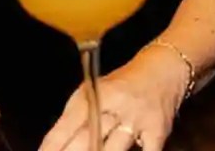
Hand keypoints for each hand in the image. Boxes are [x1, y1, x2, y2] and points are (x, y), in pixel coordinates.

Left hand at [38, 48, 189, 150]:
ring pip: (114, 148)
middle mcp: (114, 105)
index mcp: (93, 94)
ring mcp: (136, 119)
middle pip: (88, 138)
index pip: (68, 124)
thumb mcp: (93, 91)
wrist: (162, 72)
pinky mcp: (157, 131)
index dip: (54, 144)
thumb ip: (74, 117)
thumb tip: (52, 145)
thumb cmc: (120, 85)